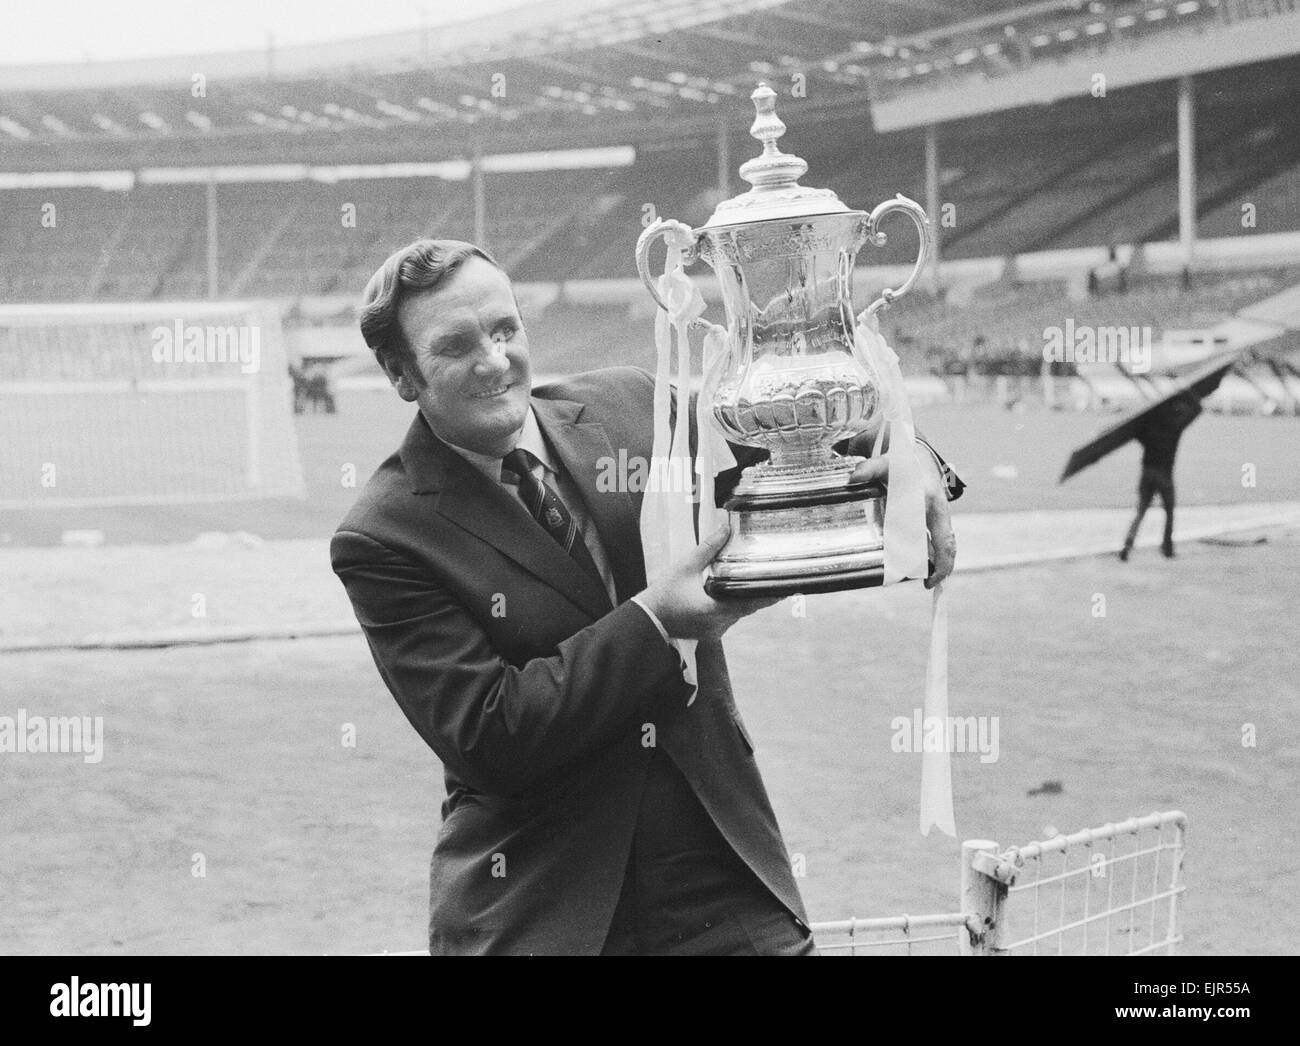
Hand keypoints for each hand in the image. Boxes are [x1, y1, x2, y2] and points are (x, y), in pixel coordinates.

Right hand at [637, 524, 781, 639]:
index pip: (751, 603)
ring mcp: (715, 631)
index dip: (769, 595)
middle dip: (759, 593)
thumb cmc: (663, 593)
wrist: (646, 618)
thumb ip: (708, 548)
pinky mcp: (710, 633)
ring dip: (745, 600)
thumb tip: (724, 528)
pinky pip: (728, 619)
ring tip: (757, 582)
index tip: (787, 588)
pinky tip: (734, 594)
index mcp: (715, 610)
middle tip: (777, 579)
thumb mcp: (686, 567)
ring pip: (739, 614)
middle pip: (748, 608)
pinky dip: (733, 606)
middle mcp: (719, 625)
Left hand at [850, 445, 956, 588]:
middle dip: (942, 564)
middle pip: (946, 541)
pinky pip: (943, 543)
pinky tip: (930, 574)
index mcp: (925, 497)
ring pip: (947, 544)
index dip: (920, 544)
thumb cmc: (900, 464)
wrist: (920, 458)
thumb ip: (868, 469)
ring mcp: (942, 516)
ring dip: (943, 565)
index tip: (917, 562)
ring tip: (930, 584)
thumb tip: (853, 477)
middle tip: (928, 584)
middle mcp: (938, 508)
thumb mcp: (884, 463)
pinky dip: (939, 559)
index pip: (923, 524)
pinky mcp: (941, 522)